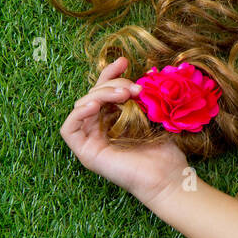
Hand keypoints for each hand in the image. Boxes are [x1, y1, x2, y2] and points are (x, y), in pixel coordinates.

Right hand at [59, 56, 189, 207]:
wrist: (168, 176)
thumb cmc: (164, 148)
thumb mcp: (151, 113)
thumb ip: (138, 96)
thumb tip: (134, 76)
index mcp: (114, 118)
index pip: (104, 90)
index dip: (109, 73)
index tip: (123, 61)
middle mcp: (99, 129)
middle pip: (93, 95)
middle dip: (111, 84)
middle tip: (134, 88)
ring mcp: (91, 141)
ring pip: (81, 107)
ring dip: (100, 95)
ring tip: (124, 95)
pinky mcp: (86, 153)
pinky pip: (69, 129)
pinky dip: (78, 113)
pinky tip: (96, 105)